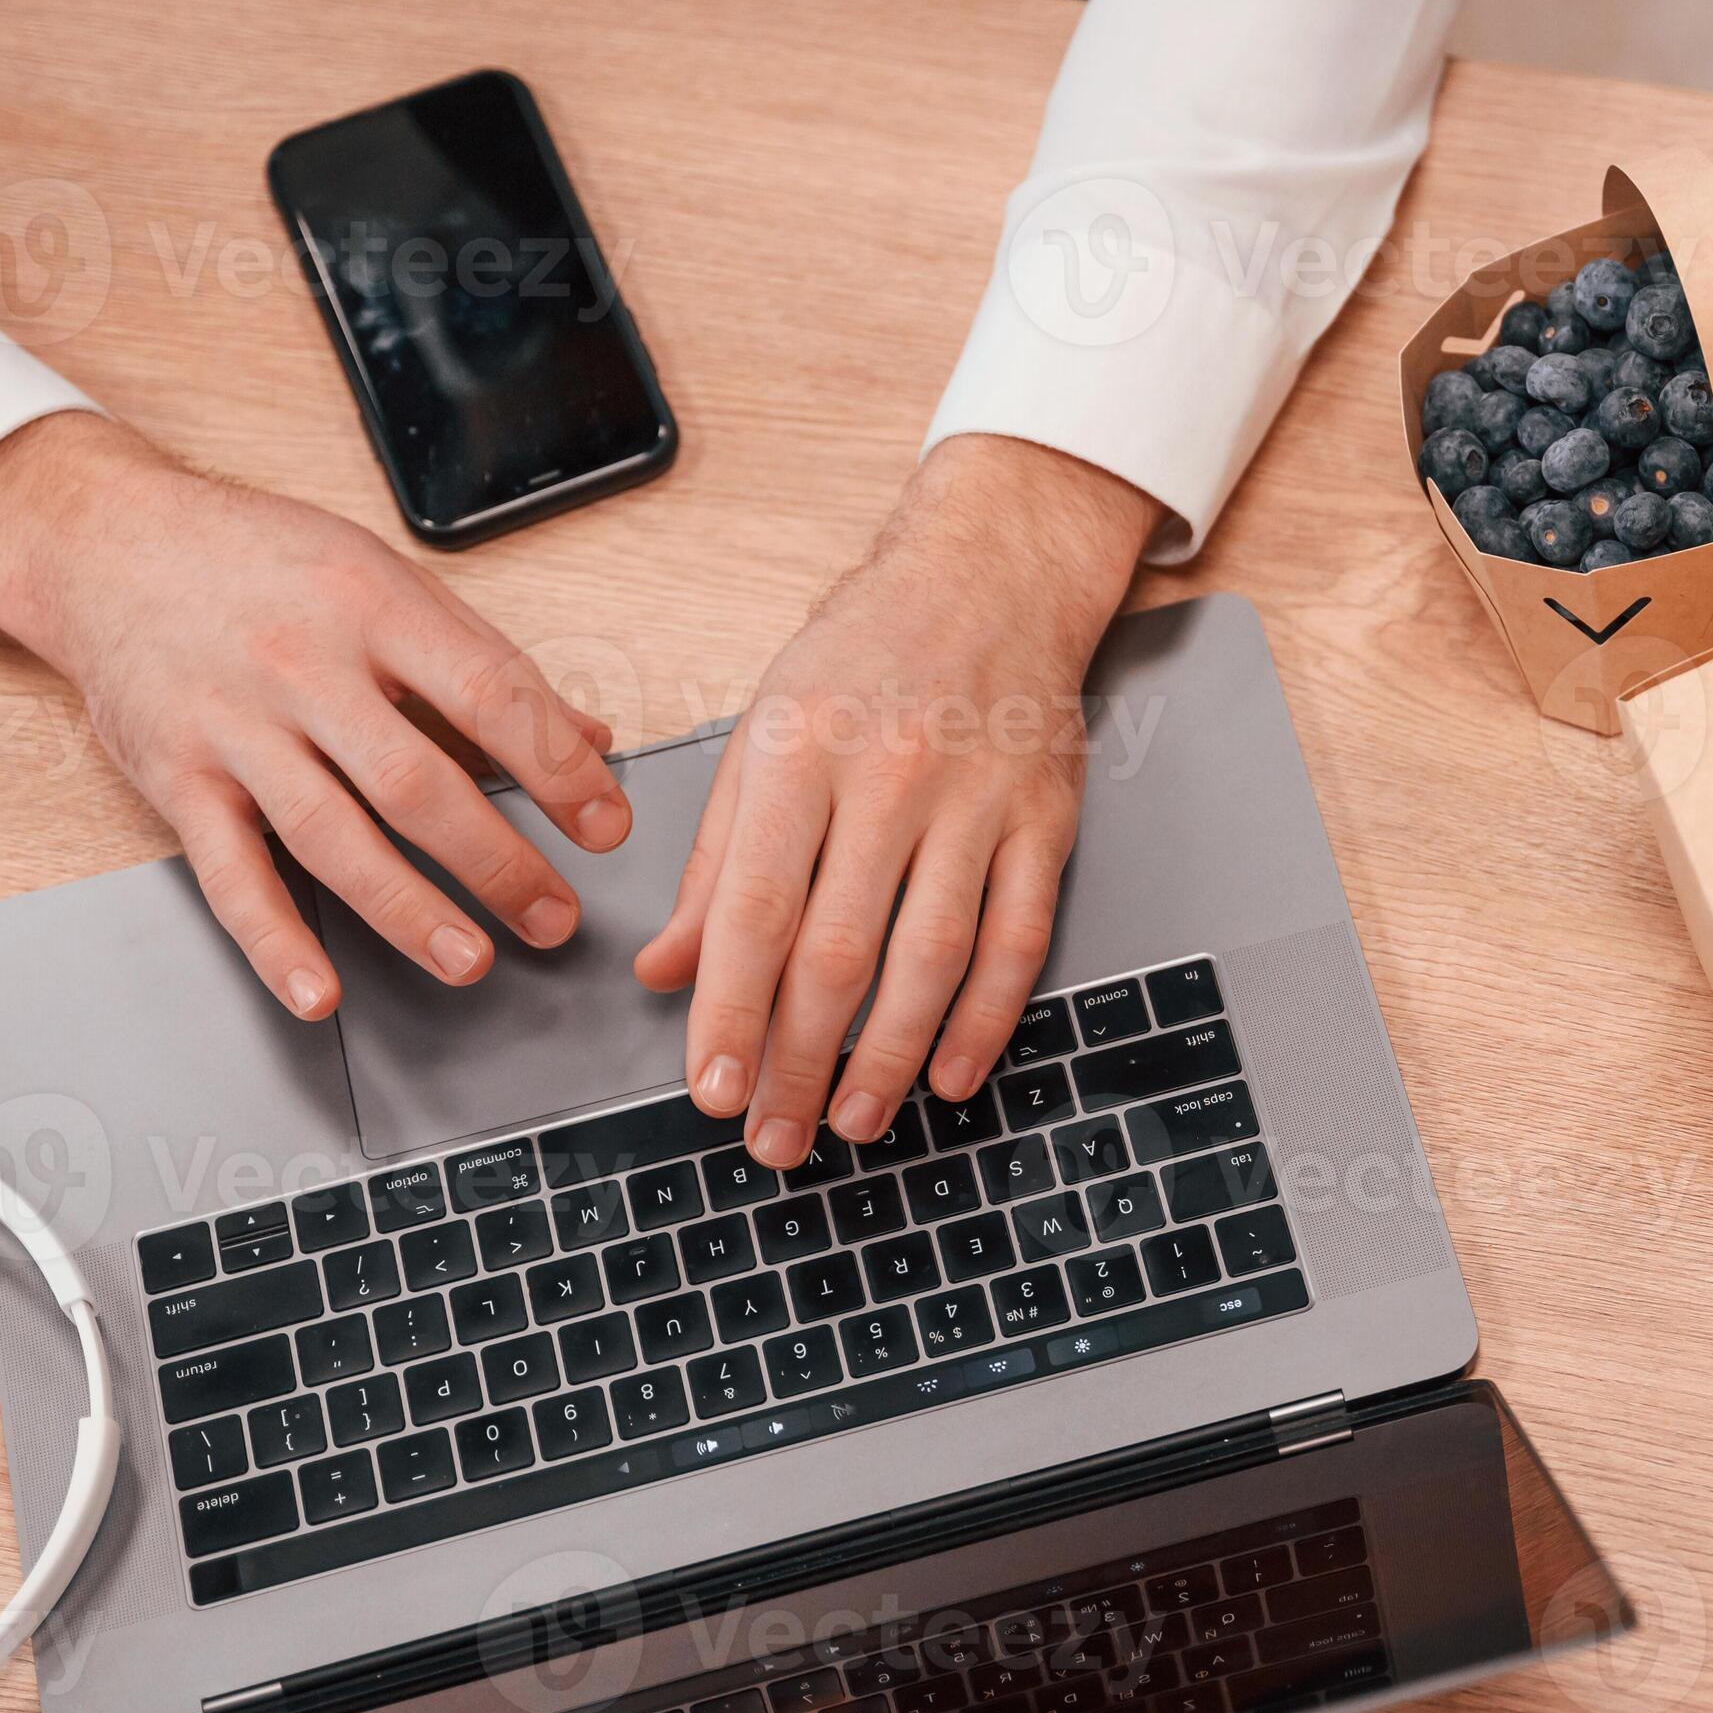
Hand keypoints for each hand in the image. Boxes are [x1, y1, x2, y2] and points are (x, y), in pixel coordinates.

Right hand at [0, 411, 632, 1016]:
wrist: (108, 540)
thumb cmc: (261, 558)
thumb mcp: (385, 578)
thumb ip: (485, 663)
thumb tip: (588, 737)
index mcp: (373, 606)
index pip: (489, 694)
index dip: (559, 768)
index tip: (606, 824)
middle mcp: (303, 668)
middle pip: (415, 783)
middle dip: (497, 861)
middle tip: (553, 915)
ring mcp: (234, 728)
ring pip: (331, 837)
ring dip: (407, 911)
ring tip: (470, 960)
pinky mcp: (176, 778)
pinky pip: (229, 874)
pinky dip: (274, 941)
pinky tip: (320, 990)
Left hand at [638, 434, 1161, 1165]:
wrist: (995, 573)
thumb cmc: (866, 651)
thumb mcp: (763, 733)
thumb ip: (715, 860)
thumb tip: (667, 970)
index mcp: (799, 752)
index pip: (755, 908)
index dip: (730, 1011)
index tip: (710, 1090)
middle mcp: (888, 776)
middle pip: (838, 950)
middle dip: (801, 1062)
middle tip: (773, 1138)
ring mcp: (977, 800)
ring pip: (930, 957)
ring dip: (889, 1057)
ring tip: (855, 1123)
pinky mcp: (1046, 818)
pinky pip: (1018, 938)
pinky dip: (986, 1018)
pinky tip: (950, 1073)